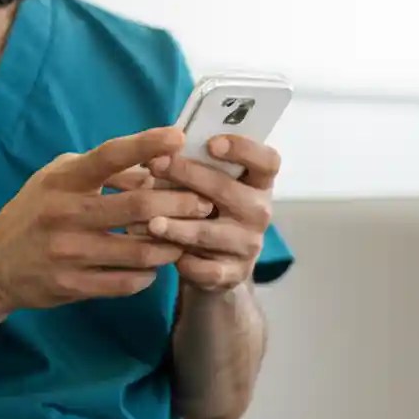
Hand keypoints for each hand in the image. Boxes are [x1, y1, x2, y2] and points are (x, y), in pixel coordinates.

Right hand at [0, 128, 215, 311]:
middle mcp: (65, 214)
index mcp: (63, 180)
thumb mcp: (58, 178)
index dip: (146, 144)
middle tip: (204, 203)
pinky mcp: (72, 286)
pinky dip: (149, 273)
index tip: (178, 136)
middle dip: (180, 203)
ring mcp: (69, 253)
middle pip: (139, 206)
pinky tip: (154, 264)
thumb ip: (104, 171)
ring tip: (187, 236)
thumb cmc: (34, 212)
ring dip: (172, 243)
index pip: (109, 156)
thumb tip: (156, 166)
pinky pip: (127, 282)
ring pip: (140, 250)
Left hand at [141, 135, 279, 291]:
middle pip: (227, 190)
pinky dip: (182, 261)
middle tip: (156, 165)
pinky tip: (164, 253)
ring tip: (150, 222)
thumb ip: (193, 165)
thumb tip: (156, 150)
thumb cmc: (207, 208)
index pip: (267, 161)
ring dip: (178, 226)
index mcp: (259, 183)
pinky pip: (204, 268)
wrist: (216, 263)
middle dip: (188, 175)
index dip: (243, 149)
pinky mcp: (234, 274)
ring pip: (209, 233)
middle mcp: (260, 212)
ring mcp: (249, 245)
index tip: (211, 143)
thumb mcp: (207, 185)